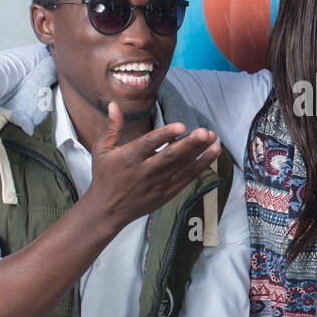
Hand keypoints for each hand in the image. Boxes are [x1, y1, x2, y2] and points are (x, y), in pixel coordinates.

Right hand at [87, 101, 222, 229]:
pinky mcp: (167, 193)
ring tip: (214, 138)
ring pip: (182, 167)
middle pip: (170, 157)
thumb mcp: (102, 151)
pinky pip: (187, 178)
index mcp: (128, 158)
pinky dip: (202, 165)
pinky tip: (213, 153)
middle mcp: (144, 171)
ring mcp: (157, 184)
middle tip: (204, 132)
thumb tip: (113, 105)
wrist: (107, 210)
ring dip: (200, 152)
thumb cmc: (104, 176)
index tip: (180, 125)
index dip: (165, 134)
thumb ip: (111, 128)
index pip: (149, 144)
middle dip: (189, 144)